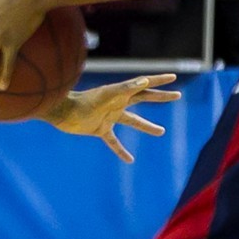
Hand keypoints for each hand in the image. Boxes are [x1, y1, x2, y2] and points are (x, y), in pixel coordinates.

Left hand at [42, 74, 180, 162]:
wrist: (61, 113)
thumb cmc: (82, 102)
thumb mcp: (106, 95)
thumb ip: (125, 89)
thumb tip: (144, 82)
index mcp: (120, 92)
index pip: (144, 85)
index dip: (159, 80)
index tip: (173, 77)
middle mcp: (117, 103)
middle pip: (143, 98)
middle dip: (159, 97)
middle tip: (177, 95)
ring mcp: (109, 116)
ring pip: (133, 121)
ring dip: (147, 126)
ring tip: (162, 131)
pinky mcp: (100, 129)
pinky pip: (113, 142)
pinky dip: (121, 150)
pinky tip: (130, 160)